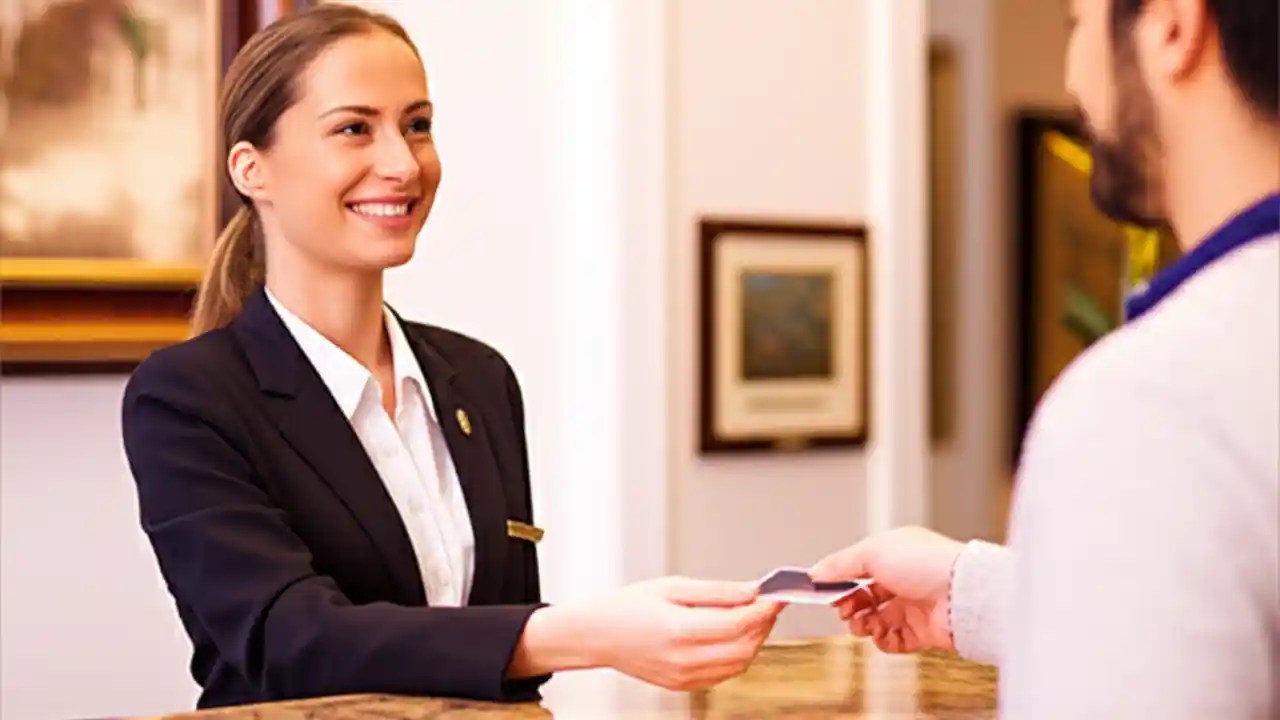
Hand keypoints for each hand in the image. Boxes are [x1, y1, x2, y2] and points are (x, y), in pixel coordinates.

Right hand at [522, 576, 781, 690]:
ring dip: (754, 640)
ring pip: (740, 663)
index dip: (764, 609)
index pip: (739, 624)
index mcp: (679, 630)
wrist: (598, 635)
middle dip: (764, 624)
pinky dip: (738, 654)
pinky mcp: (684, 685)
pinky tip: (734, 635)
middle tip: (769, 603)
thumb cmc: (630, 606)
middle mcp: (683, 659)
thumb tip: (751, 591)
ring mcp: (684, 677)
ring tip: (753, 616)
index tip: (777, 595)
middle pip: (745, 646)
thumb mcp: (672, 586)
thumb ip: (716, 591)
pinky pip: (724, 673)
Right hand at [809, 526, 963, 654]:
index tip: (823, 590)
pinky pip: (893, 640)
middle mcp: (903, 579)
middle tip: (843, 610)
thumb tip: (816, 571)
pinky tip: (880, 634)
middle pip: (864, 597)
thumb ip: (840, 563)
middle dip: (849, 605)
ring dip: (862, 624)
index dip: (840, 580)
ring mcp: (913, 606)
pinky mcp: (922, 631)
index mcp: (893, 554)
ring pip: (875, 620)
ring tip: (861, 624)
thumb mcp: (872, 552)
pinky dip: (883, 640)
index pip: (858, 568)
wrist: (961, 594)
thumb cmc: (925, 563)